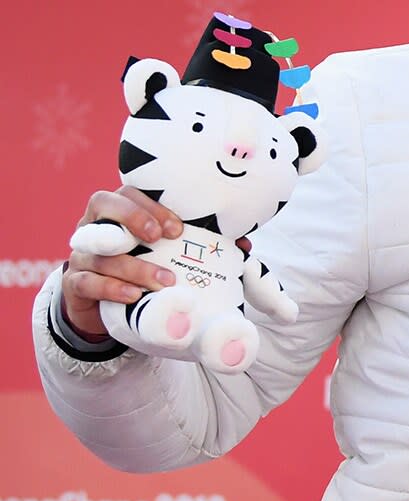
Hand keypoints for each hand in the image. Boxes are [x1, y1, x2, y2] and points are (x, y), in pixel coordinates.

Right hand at [62, 188, 185, 338]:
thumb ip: (196, 245)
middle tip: (160, 238)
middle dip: (132, 216)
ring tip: (164, 281)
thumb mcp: (166, 254)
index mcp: (116, 213)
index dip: (150, 206)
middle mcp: (94, 227)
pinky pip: (86, 282)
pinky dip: (112, 288)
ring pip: (101, 252)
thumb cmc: (142, 268)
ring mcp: (81, 255)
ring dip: (134, 266)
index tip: (177, 229)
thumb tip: (243, 245)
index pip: (126, 193)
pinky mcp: (74, 284)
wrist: (105, 307)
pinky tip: (134, 295)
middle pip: (101, 204)